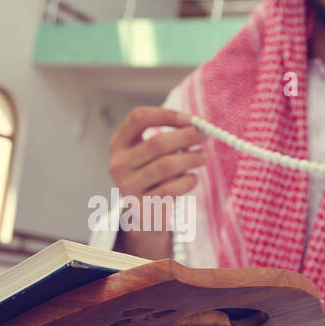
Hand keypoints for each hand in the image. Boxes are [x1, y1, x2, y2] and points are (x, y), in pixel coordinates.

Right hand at [107, 106, 207, 259]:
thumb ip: (176, 134)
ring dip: (191, 159)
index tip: (191, 119)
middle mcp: (118, 163)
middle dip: (186, 136)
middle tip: (205, 136)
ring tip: (203, 157)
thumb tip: (205, 123)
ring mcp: (127, 186)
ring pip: (166, 166)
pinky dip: (188, 181)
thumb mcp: (158, 151)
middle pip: (156, 143)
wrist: (144, 211)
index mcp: (119, 143)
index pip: (138, 118)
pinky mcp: (140, 206)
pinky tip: (193, 178)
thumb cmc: (155, 172)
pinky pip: (171, 188)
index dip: (166, 115)